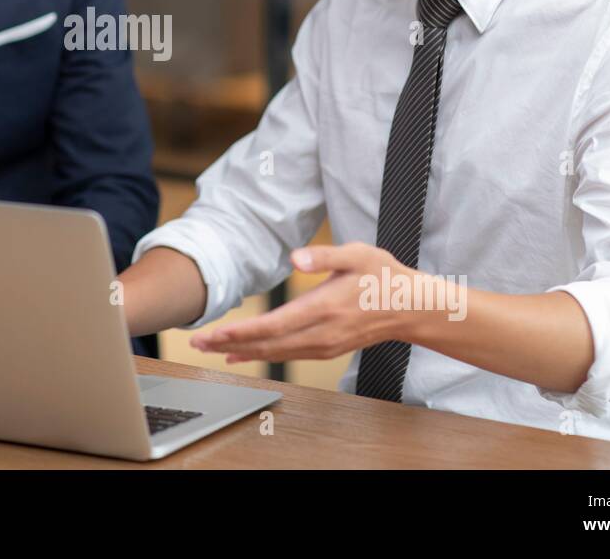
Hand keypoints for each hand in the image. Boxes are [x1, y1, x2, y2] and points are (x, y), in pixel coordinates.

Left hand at [188, 242, 418, 362]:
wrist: (411, 308)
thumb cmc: (383, 277)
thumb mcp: (358, 254)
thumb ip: (324, 255)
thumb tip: (296, 257)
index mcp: (324, 308)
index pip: (274, 325)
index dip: (242, 332)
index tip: (215, 334)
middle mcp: (321, 333)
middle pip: (267, 345)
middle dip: (229, 345)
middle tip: (198, 344)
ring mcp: (324, 346)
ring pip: (275, 354)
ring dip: (241, 352)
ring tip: (212, 349)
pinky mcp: (326, 350)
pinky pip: (287, 356)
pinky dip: (262, 355)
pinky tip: (244, 354)